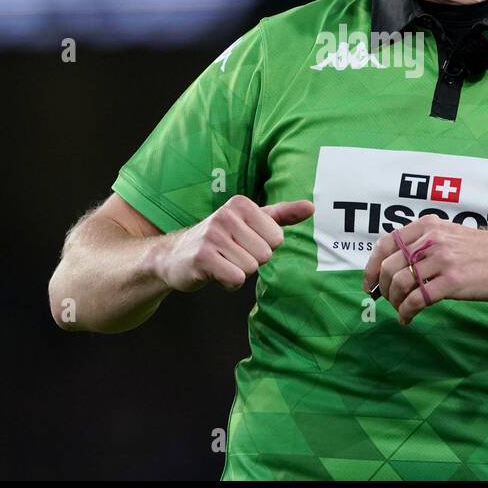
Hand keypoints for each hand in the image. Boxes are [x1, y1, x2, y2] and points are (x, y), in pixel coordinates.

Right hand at [158, 195, 313, 292]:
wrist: (175, 256)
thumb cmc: (220, 239)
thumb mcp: (251, 222)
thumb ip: (282, 214)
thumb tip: (312, 207)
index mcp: (241, 204)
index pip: (277, 238)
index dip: (263, 247)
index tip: (243, 243)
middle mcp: (226, 215)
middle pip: (265, 254)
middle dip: (251, 261)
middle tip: (231, 255)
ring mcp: (212, 236)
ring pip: (251, 268)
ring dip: (238, 272)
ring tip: (222, 263)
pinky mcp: (202, 257)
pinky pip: (236, 279)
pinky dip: (229, 283)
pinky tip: (215, 273)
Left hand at [362, 215, 487, 324]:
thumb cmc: (484, 251)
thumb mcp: (451, 235)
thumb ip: (424, 243)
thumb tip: (395, 265)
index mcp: (428, 226)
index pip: (386, 244)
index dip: (371, 266)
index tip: (368, 283)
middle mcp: (431, 240)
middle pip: (388, 267)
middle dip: (382, 288)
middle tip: (387, 301)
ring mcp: (441, 260)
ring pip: (399, 284)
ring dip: (394, 302)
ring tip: (400, 310)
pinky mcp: (451, 282)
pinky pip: (416, 300)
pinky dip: (406, 312)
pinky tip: (408, 319)